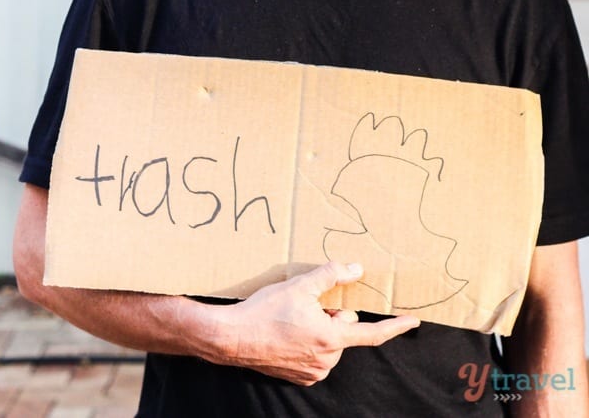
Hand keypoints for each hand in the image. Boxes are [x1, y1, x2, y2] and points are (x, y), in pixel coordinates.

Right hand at [214, 261, 419, 384]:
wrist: (232, 337)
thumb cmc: (265, 311)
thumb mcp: (301, 285)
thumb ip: (332, 275)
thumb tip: (357, 268)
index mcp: (331, 338)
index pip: (372, 333)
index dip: (395, 327)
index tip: (412, 321)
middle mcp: (326, 360)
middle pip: (343, 330)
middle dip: (333, 314)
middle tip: (308, 303)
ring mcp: (312, 371)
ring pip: (329, 342)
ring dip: (320, 327)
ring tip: (292, 317)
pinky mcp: (299, 377)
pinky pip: (315, 354)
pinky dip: (308, 340)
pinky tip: (287, 331)